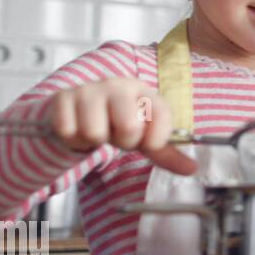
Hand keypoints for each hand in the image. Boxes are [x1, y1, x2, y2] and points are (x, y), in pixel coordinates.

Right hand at [43, 78, 196, 175]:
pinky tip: (77, 129)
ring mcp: (90, 89)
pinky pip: (67, 131)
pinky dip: (72, 139)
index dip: (155, 139)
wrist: (79, 112)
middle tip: (117, 136)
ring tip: (97, 131)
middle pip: (129, 127)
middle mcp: (119, 85)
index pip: (161, 116)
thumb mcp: (143, 137)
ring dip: (94, 141)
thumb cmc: (117, 123)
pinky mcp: (63, 97)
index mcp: (145, 92)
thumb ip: (166, 154)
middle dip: (122, 142)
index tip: (147, 142)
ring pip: (95, 132)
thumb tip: (192, 169)